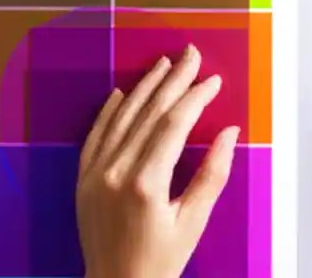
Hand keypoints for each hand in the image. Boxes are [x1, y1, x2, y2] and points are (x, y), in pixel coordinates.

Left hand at [76, 45, 239, 277]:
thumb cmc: (161, 262)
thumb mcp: (193, 222)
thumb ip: (212, 175)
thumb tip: (228, 132)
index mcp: (146, 183)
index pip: (174, 124)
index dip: (195, 97)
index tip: (212, 80)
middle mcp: (116, 172)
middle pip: (149, 113)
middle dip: (174, 80)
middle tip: (191, 54)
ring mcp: (95, 174)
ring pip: (122, 118)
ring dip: (145, 88)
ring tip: (164, 64)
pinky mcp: (83, 180)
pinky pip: (96, 136)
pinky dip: (109, 112)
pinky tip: (123, 92)